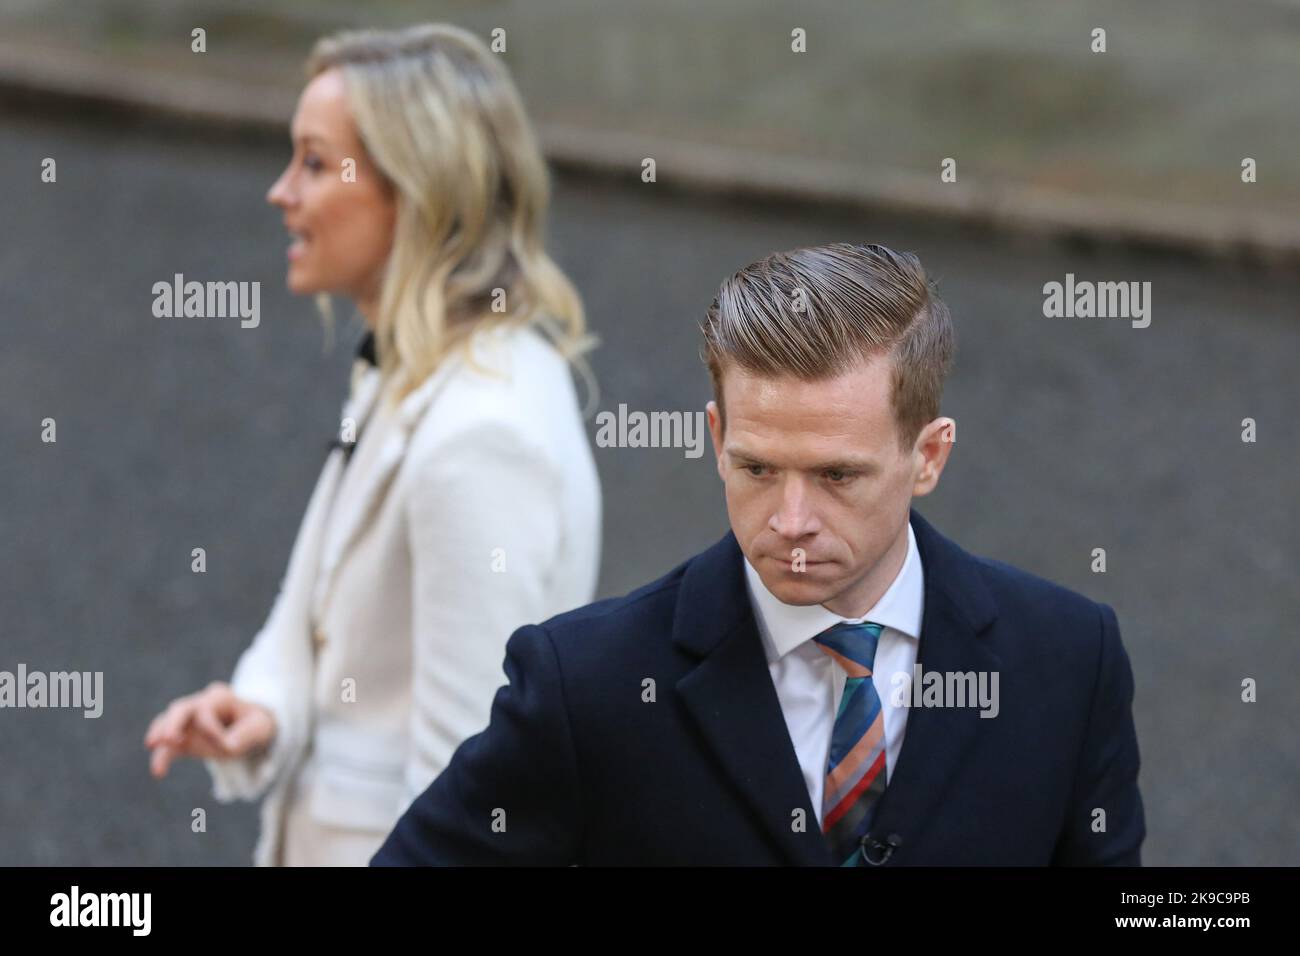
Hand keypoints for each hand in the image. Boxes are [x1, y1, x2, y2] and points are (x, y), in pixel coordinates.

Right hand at [144, 681, 275, 777]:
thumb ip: (244, 735)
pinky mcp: (181, 738)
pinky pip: (167, 746)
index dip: (212, 730)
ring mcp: (187, 720)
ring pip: (167, 724)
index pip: (207, 710)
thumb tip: (227, 746)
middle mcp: (200, 704)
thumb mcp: (259, 727)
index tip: (226, 748)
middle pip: (180, 709)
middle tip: (169, 740)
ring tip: (153, 748)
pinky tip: (159, 772)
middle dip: (173, 723)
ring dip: (160, 737)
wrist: (248, 727)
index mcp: (220, 697)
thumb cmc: (254, 724)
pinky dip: (161, 756)